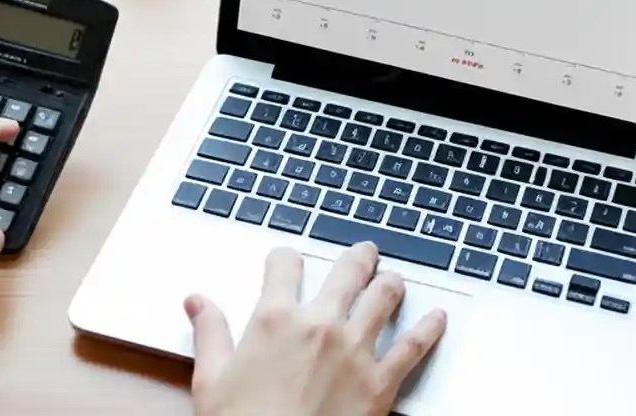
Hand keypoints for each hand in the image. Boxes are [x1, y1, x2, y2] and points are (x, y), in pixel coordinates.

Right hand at [185, 243, 446, 415]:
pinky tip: (438, 317)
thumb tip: (197, 301)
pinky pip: (414, 345)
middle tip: (364, 253)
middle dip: (358, 257)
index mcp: (274, 319)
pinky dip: (429, 328)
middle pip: (348, 270)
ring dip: (391, 283)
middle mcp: (319, 324)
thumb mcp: (211, 380)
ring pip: (384, 296)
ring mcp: (355, 350)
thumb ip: (210, 333)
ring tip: (393, 280)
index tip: (287, 261)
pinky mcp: (380, 382)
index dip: (285, 258)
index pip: (284, 266)